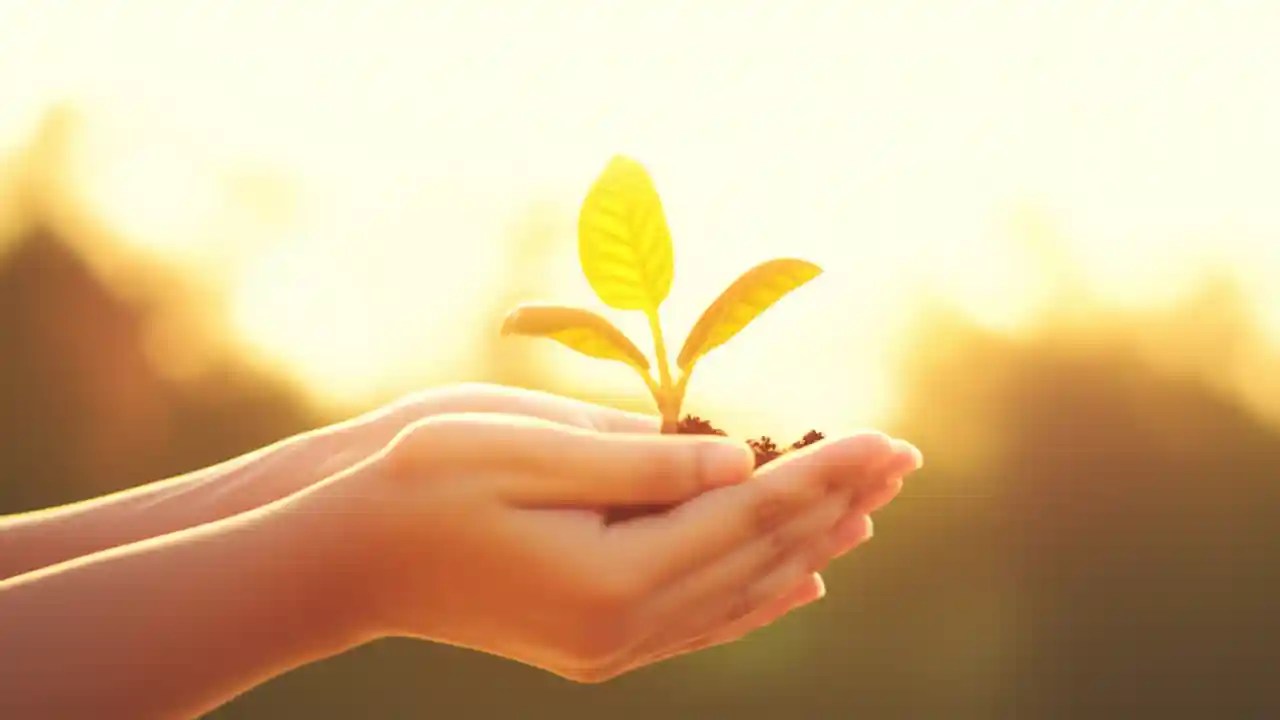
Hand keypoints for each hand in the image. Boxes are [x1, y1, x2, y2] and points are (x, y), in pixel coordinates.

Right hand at [301, 412, 921, 681]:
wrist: (347, 557)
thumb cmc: (423, 480)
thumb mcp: (528, 448)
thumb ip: (642, 461)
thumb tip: (740, 461)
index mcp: (613, 576)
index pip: (751, 511)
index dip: (826, 471)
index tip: (891, 439)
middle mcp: (625, 626)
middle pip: (761, 555)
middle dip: (836, 502)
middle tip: (905, 461)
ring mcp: (612, 643)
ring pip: (743, 590)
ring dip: (811, 543)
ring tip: (871, 510)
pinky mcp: (597, 641)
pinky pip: (706, 618)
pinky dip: (762, 591)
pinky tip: (801, 580)